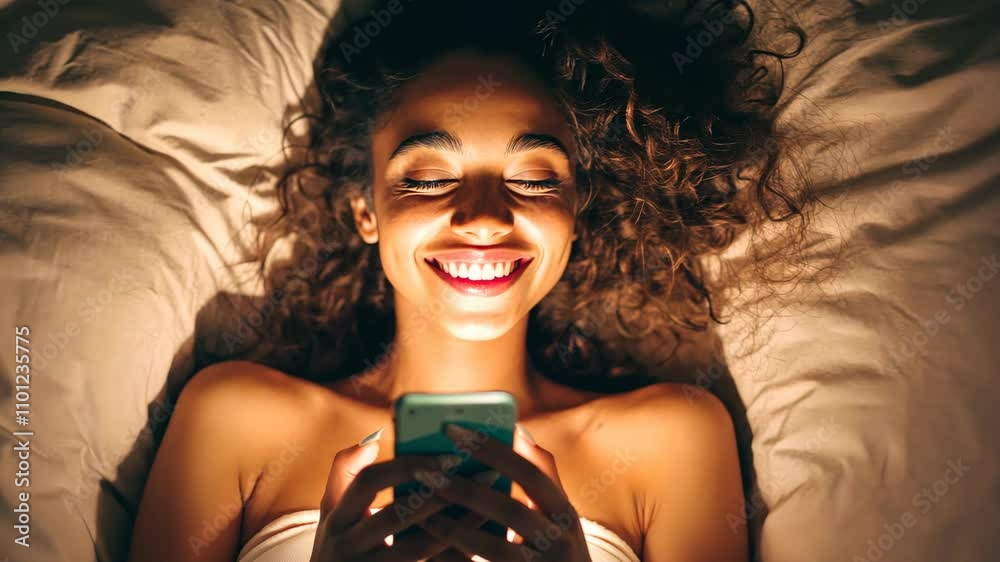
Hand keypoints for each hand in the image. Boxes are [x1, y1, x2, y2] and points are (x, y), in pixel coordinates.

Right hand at [309, 435, 489, 561]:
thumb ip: (345, 473)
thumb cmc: (341, 545)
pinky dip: (453, 556)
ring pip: (417, 547)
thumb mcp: (332, 513)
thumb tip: (372, 441)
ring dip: (455, 525)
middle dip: (440, 493)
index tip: (445, 455)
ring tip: (485, 507)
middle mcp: (346, 547)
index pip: (369, 481)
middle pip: (396, 514)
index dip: (407, 465)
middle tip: (478, 476)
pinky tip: (477, 542)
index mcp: (335, 520)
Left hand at [414, 424, 592, 561]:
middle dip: (465, 489)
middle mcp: (559, 543)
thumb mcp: (556, 517)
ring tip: (422, 512)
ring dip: (453, 528)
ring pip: (492, 547)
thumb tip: (517, 430)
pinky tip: (429, 547)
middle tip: (425, 472)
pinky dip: (453, 558)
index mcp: (565, 515)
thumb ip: (541, 478)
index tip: (453, 431)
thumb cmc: (555, 550)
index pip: (531, 473)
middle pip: (510, 510)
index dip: (493, 450)